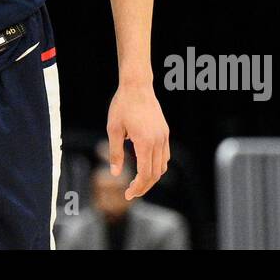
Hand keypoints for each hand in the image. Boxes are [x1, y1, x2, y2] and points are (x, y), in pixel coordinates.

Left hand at [106, 80, 169, 198]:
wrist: (137, 85)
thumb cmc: (122, 105)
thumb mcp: (113, 129)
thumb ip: (115, 153)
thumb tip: (115, 173)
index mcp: (144, 142)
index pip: (145, 174)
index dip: (137, 188)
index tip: (128, 194)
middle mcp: (158, 141)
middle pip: (155, 174)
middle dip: (144, 186)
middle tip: (131, 193)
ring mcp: (163, 136)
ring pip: (163, 166)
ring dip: (152, 177)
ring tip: (138, 182)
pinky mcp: (165, 132)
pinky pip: (165, 155)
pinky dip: (157, 165)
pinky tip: (146, 166)